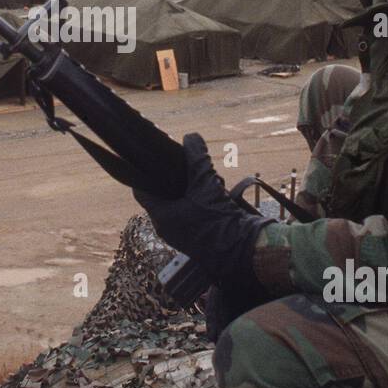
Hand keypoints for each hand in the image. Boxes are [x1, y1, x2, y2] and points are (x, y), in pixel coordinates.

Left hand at [133, 133, 269, 298]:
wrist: (245, 250)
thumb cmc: (220, 221)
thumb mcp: (207, 184)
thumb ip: (197, 158)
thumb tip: (191, 137)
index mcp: (161, 217)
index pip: (142, 190)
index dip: (147, 172)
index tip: (154, 159)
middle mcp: (167, 228)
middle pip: (163, 194)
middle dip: (177, 178)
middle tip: (188, 166)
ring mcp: (181, 235)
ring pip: (179, 202)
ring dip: (192, 189)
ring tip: (209, 181)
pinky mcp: (195, 237)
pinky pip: (191, 213)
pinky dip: (200, 201)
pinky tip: (216, 194)